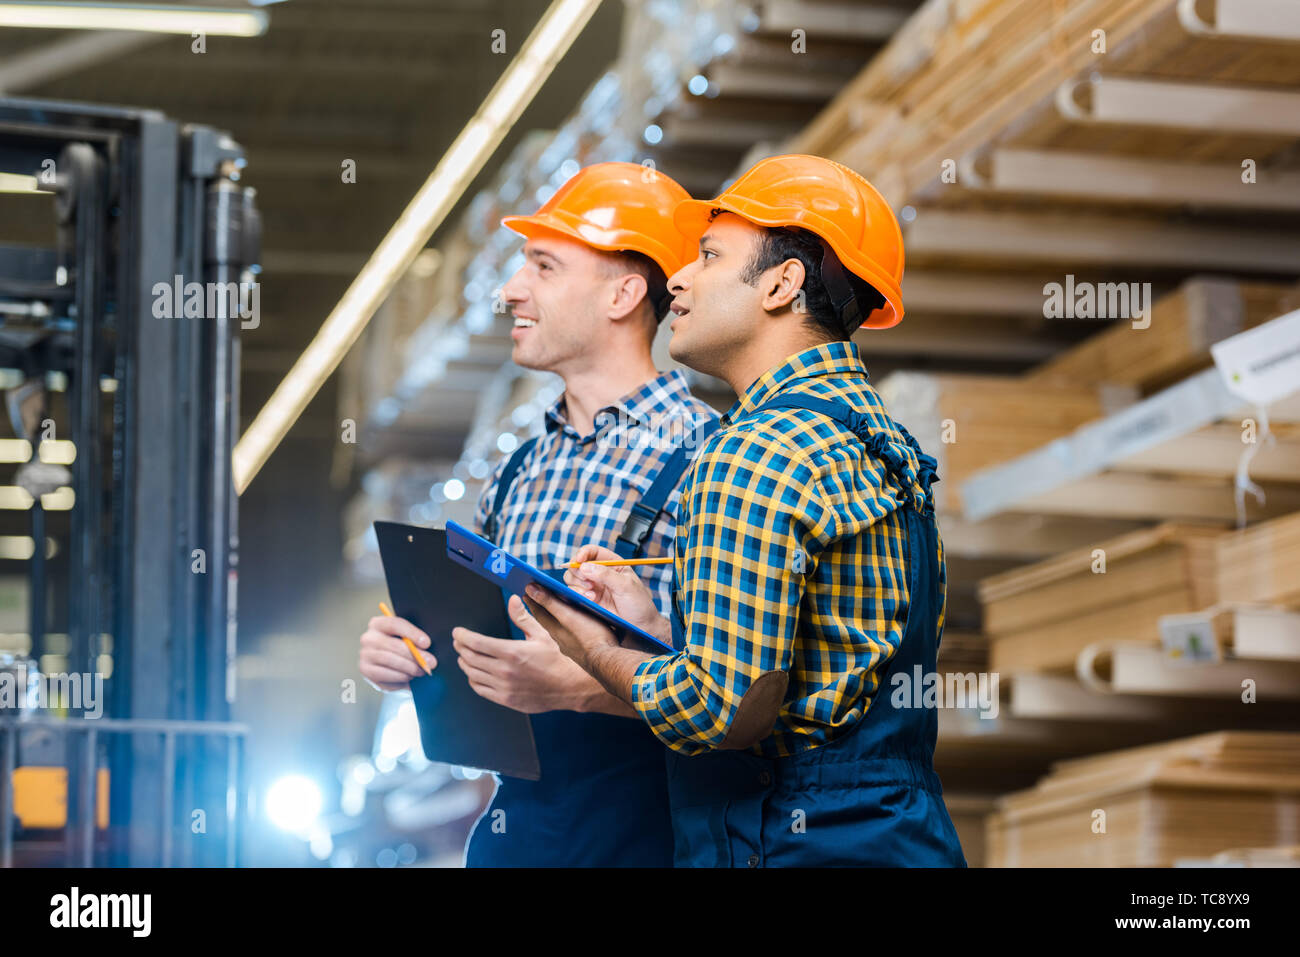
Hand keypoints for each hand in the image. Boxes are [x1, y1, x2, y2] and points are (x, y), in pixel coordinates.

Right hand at [359, 614, 436, 691]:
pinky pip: (385, 673)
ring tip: (421, 670)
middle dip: (415, 655)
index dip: (412, 633)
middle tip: (430, 662)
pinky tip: (409, 676)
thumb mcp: (406, 640)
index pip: (395, 624)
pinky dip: (400, 676)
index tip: (427, 643)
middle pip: (394, 644)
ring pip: (390, 660)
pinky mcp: (365, 670)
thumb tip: (425, 647)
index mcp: (378, 623)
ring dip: (409, 667)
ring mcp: (365, 654)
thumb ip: (413, 640)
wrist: (387, 667)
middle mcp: (369, 637)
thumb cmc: (400, 649)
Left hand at [450, 594, 600, 713]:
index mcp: (512, 652)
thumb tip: (513, 600)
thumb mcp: (541, 634)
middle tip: (458, 642)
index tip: (457, 632)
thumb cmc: (555, 659)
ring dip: (464, 663)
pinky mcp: (505, 699)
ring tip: (464, 656)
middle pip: (470, 657)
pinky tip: (475, 673)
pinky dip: (472, 679)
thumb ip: (523, 618)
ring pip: (472, 673)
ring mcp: (503, 687)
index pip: (476, 643)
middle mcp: (504, 670)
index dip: (462, 636)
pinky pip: (480, 688)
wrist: (567, 687)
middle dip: (460, 647)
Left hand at [522, 582, 623, 673]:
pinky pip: (571, 639)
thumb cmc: (590, 637)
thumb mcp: (568, 616)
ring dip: (555, 621)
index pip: (539, 612)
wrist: (607, 663)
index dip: (532, 601)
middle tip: (534, 600)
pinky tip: (574, 632)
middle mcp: (560, 639)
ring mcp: (571, 647)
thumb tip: (530, 589)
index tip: (525, 591)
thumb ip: (549, 603)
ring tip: (554, 613)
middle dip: (541, 609)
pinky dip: (568, 631)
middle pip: (547, 622)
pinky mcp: (582, 653)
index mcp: (555, 629)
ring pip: (559, 631)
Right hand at [563, 544, 669, 642]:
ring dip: (578, 585)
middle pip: (578, 564)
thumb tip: (584, 566)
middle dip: (578, 571)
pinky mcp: (588, 599)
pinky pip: (574, 592)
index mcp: (612, 563)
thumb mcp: (625, 586)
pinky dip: (578, 594)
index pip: (592, 551)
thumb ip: (606, 574)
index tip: (579, 560)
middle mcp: (599, 573)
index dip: (583, 553)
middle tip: (588, 582)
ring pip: (572, 578)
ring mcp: (593, 586)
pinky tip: (591, 600)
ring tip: (592, 595)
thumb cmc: (639, 603)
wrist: (640, 625)